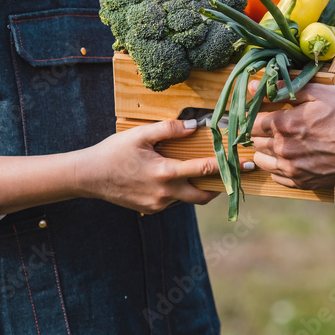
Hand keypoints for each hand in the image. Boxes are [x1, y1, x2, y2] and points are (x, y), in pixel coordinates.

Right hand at [80, 119, 226, 213]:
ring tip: (205, 172)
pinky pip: (174, 200)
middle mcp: (165, 193)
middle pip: (205, 195)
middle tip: (234, 175)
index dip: (228, 167)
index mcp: (165, 173)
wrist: (88, 177)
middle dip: (222, 187)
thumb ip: (169, 129)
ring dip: (199, 187)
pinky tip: (173, 176)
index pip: (205, 170)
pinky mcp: (152, 209)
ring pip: (189, 198)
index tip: (246, 164)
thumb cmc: (113, 152)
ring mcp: (159, 204)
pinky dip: (180, 189)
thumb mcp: (140, 135)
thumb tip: (195, 125)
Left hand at [250, 84, 334, 189]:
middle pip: (254, 140)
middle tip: (273, 122)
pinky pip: (277, 177)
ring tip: (281, 139)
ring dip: (265, 149)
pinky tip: (291, 156)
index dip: (253, 113)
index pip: (250, 121)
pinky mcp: (304, 183)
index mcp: (285, 125)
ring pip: (262, 160)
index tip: (259, 109)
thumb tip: (253, 87)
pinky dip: (278, 166)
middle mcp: (285, 150)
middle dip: (259, 130)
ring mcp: (294, 169)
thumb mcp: (321, 92)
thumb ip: (285, 89)